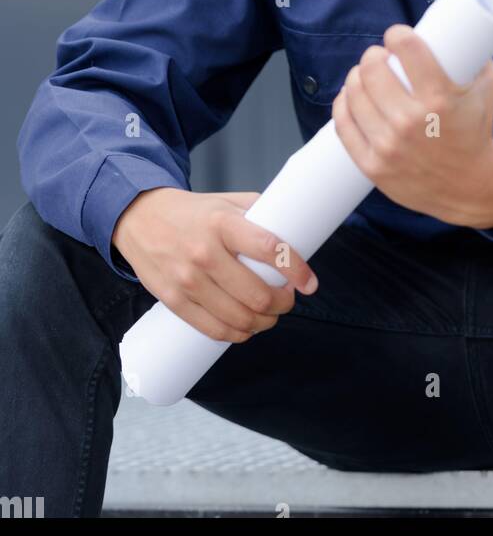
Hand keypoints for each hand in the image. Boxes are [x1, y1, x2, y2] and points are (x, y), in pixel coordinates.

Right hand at [111, 188, 318, 342]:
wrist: (139, 217)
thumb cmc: (192, 211)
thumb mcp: (226, 201)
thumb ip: (259, 213)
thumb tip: (296, 230)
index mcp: (223, 223)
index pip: (269, 249)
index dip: (296, 270)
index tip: (309, 283)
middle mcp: (205, 253)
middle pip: (257, 295)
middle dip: (282, 303)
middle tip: (288, 299)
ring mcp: (187, 280)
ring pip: (238, 318)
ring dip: (263, 322)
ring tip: (269, 315)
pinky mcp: (173, 300)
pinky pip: (213, 329)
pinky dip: (237, 334)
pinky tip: (246, 328)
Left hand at [332, 24, 492, 227]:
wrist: (471, 188)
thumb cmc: (477, 133)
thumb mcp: (486, 88)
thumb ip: (477, 56)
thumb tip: (462, 25)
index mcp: (439, 99)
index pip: (407, 49)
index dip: (397, 36)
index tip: (397, 37)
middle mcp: (410, 122)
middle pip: (372, 70)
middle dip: (373, 56)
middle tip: (379, 57)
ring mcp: (389, 146)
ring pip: (354, 94)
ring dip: (356, 77)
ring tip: (364, 75)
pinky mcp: (373, 166)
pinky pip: (343, 126)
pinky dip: (343, 105)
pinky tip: (348, 97)